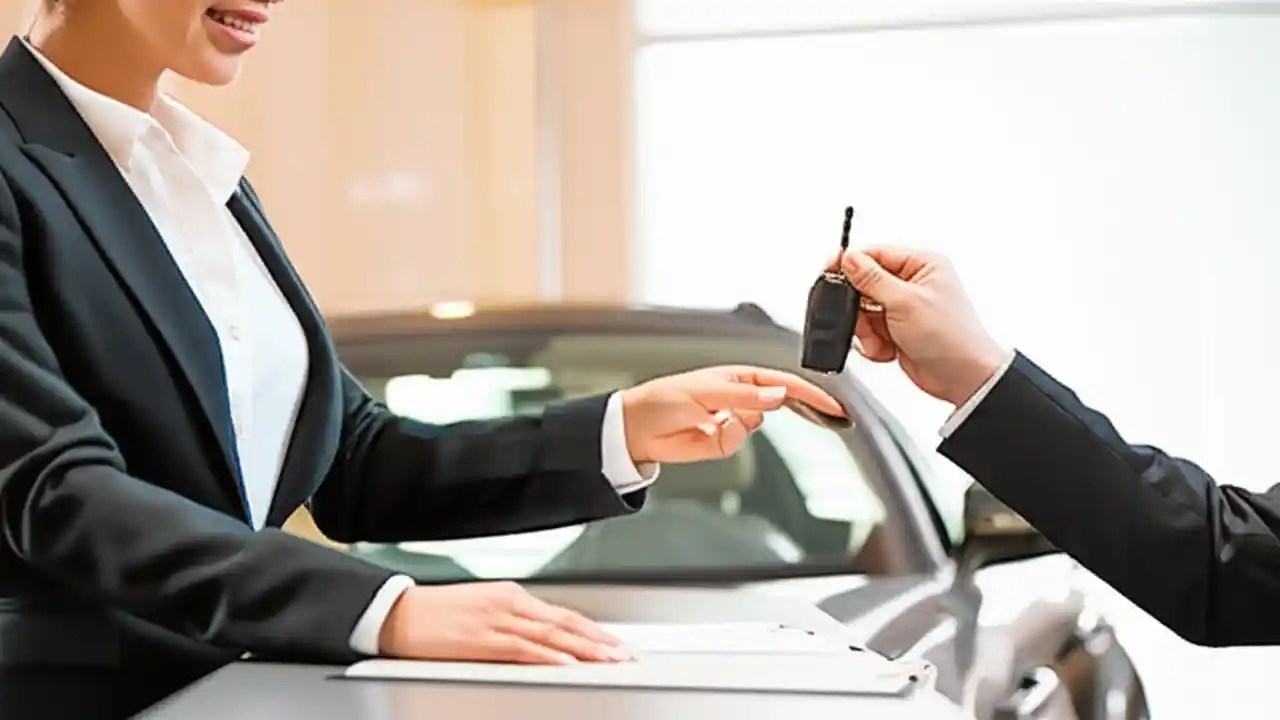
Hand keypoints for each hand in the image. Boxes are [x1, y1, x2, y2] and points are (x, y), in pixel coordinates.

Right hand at [378, 582, 632, 663]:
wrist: (398, 613)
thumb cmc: (435, 615)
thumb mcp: (482, 610)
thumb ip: (512, 622)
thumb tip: (541, 640)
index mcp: (511, 595)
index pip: (562, 614)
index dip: (592, 630)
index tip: (614, 643)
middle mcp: (509, 603)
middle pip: (565, 623)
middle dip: (599, 640)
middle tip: (625, 654)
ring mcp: (497, 619)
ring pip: (551, 635)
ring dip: (584, 649)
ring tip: (608, 660)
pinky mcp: (483, 638)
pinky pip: (523, 648)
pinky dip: (548, 656)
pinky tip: (567, 663)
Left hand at [620, 365, 843, 463]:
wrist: (637, 429)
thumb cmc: (663, 399)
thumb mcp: (704, 392)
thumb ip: (743, 395)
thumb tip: (778, 396)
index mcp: (739, 375)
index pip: (783, 382)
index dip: (810, 392)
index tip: (833, 404)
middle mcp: (742, 396)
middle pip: (782, 402)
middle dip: (802, 409)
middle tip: (829, 417)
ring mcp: (734, 419)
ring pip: (757, 424)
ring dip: (740, 422)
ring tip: (711, 417)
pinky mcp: (725, 441)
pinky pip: (739, 441)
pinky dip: (726, 438)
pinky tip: (705, 431)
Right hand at [831, 248, 1006, 405]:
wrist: (964, 379)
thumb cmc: (951, 337)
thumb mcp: (905, 302)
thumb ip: (872, 279)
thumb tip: (849, 259)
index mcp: (922, 265)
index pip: (876, 255)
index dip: (852, 265)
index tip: (832, 273)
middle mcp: (914, 284)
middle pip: (865, 285)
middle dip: (861, 308)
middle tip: (866, 321)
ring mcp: (905, 309)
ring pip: (864, 312)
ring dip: (868, 330)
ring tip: (882, 340)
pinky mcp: (899, 331)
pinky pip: (871, 332)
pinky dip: (874, 343)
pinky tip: (888, 350)